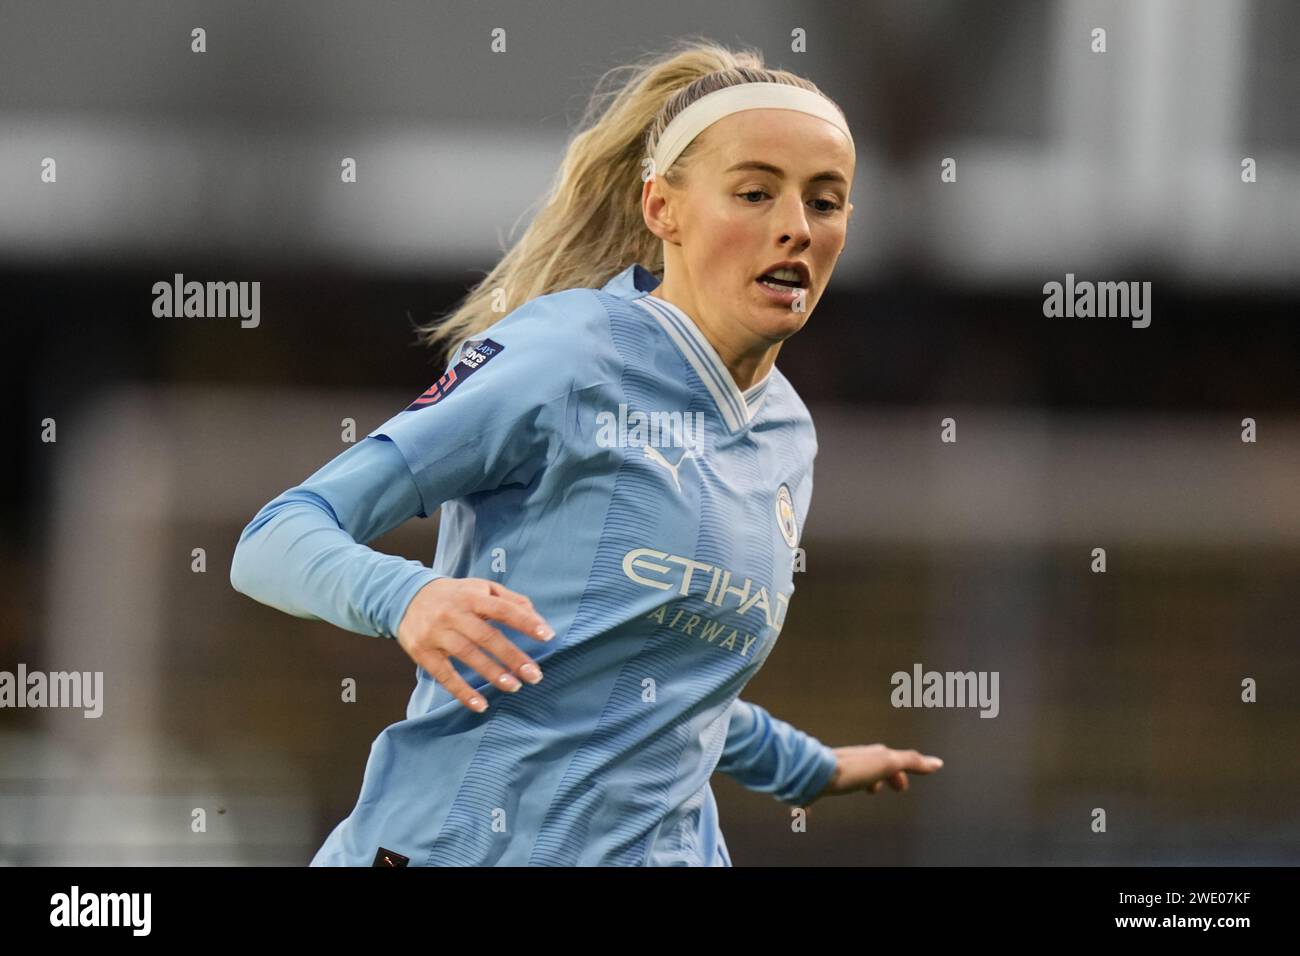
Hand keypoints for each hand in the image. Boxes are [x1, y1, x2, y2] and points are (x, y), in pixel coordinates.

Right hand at [396, 577, 554, 713]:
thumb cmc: (455, 595)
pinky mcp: (423, 652)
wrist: (406, 596)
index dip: (525, 622)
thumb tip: (535, 616)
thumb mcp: (480, 588)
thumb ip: (508, 599)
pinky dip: (462, 692)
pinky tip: (480, 705)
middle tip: (534, 675)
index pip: (503, 609)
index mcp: (471, 597)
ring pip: (467, 655)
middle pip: (486, 636)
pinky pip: (444, 675)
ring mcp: (437, 634)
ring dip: (492, 673)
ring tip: (514, 687)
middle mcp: (453, 614)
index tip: (547, 637)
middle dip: (512, 657)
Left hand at [805, 744, 942, 804]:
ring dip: (859, 781)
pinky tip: (810, 809)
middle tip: (881, 789)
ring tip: (862, 791)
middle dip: (880, 776)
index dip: (898, 773)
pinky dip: (824, 795)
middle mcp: (853, 760)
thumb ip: (911, 762)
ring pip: (850, 774)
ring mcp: (835, 770)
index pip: (889, 761)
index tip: (902, 787)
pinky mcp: (818, 784)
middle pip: (870, 766)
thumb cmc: (852, 769)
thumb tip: (937, 762)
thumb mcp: (886, 763)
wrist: (814, 773)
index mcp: (870, 755)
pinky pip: (821, 789)